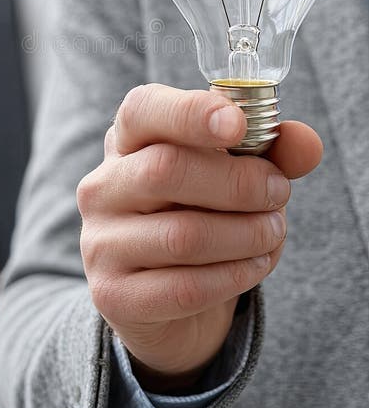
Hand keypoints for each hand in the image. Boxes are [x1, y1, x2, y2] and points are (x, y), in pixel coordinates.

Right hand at [78, 84, 321, 391]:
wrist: (163, 297)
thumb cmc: (199, 212)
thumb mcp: (233, 172)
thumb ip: (270, 151)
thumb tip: (307, 143)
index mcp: (127, 139)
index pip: (143, 110)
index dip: (190, 112)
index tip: (238, 125)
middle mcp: (102, 185)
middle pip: (167, 169)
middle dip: (239, 183)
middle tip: (280, 193)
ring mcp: (100, 242)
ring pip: (183, 236)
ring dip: (246, 234)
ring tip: (273, 232)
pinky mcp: (114, 294)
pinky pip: (186, 287)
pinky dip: (235, 275)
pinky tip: (256, 265)